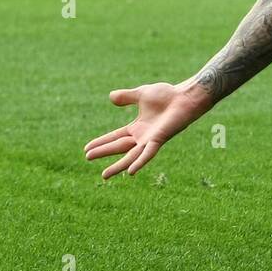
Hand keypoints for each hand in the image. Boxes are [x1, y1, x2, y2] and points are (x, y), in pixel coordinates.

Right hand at [83, 81, 212, 178]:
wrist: (185, 96)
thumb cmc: (168, 95)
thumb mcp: (141, 94)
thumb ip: (127, 97)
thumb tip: (110, 97)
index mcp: (137, 127)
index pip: (115, 137)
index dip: (101, 142)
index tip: (86, 149)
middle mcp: (142, 136)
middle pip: (119, 147)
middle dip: (103, 152)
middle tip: (87, 157)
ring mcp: (150, 140)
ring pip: (130, 156)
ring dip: (118, 166)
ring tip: (104, 176)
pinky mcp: (159, 139)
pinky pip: (148, 154)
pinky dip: (139, 162)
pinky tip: (131, 172)